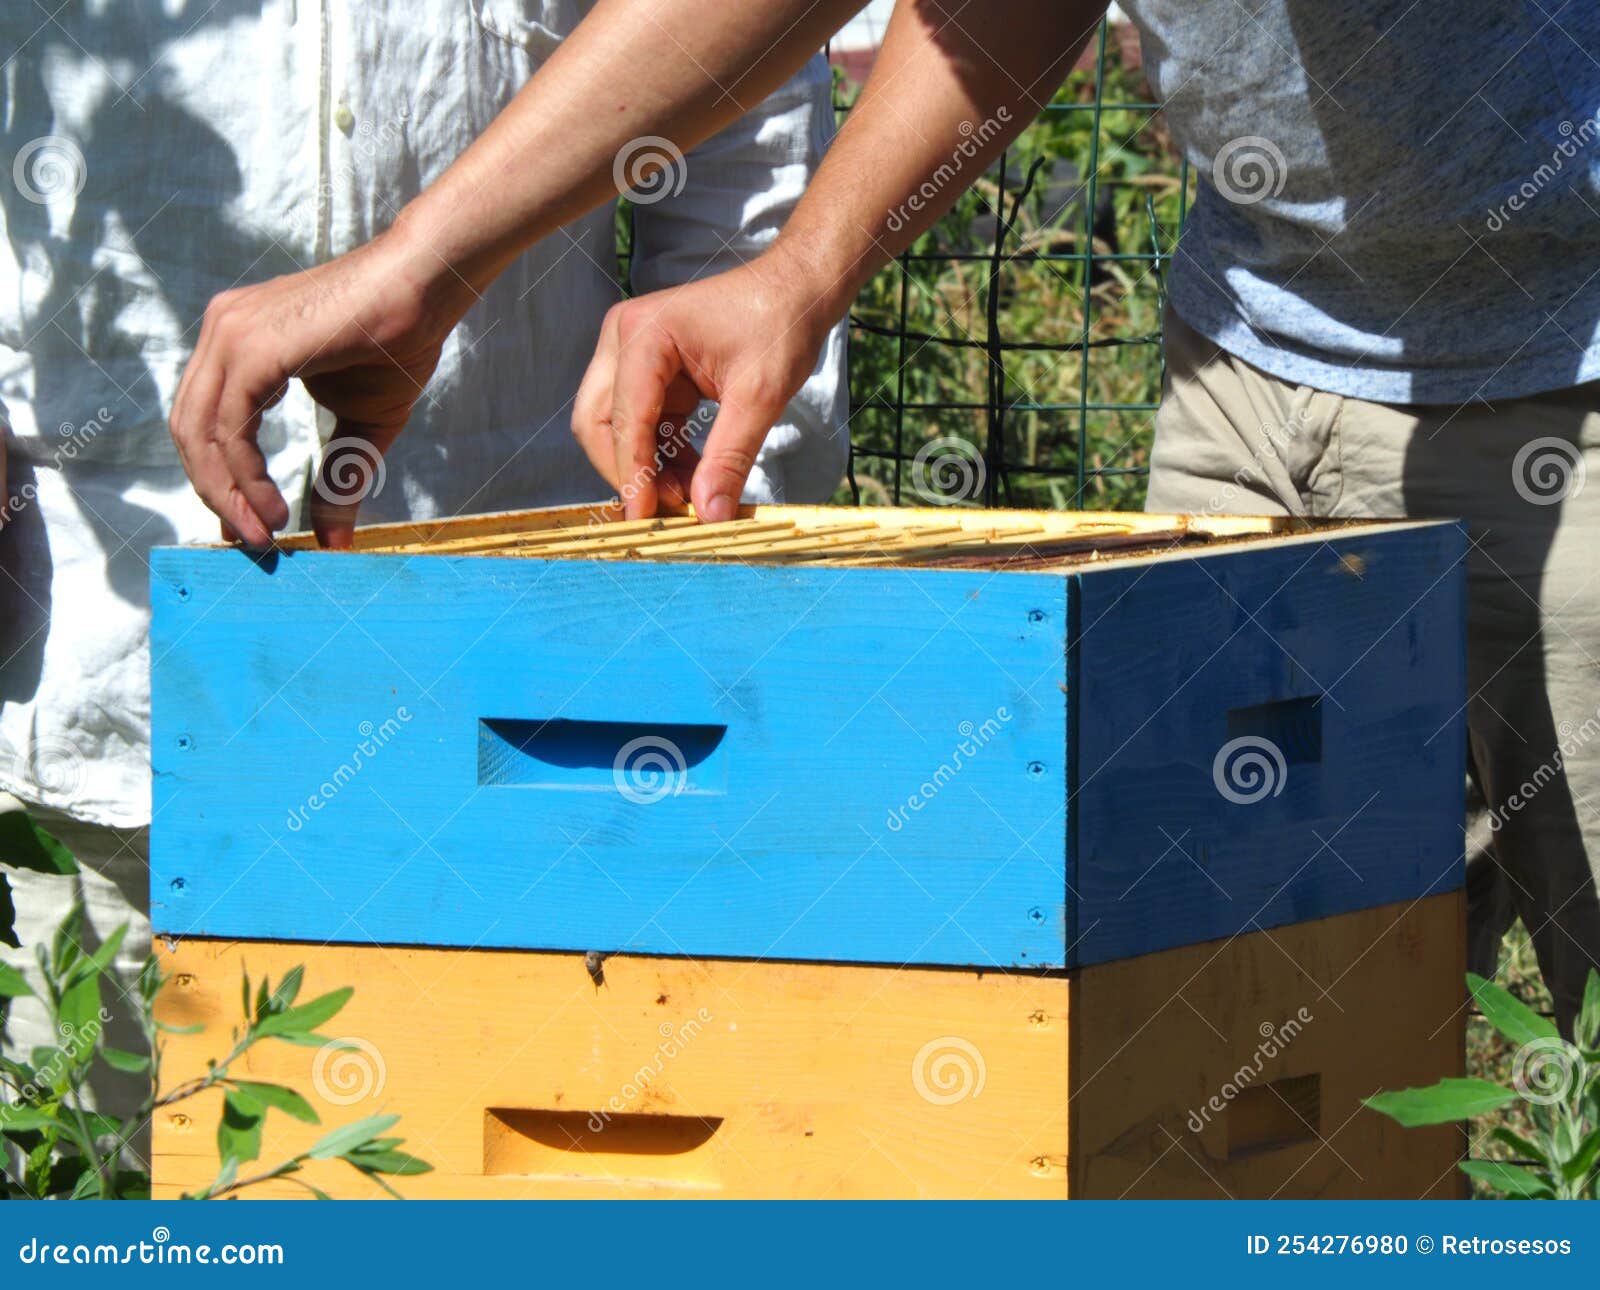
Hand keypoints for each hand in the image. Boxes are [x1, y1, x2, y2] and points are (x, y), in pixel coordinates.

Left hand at [169, 227, 462, 547]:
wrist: (426, 290)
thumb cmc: (399, 343)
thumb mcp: (363, 426)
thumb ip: (339, 478)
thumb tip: (334, 542)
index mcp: (238, 342)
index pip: (205, 421)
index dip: (222, 480)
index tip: (253, 525)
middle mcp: (222, 332)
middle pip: (190, 431)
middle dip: (217, 495)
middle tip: (254, 542)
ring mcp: (230, 333)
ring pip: (200, 433)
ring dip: (227, 494)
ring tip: (264, 532)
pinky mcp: (251, 347)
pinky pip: (229, 427)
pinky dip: (244, 475)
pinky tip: (273, 505)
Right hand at [572, 246, 835, 520]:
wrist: (795, 292)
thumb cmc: (780, 326)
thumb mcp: (760, 396)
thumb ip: (730, 457)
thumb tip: (710, 516)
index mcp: (644, 334)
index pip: (623, 417)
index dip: (632, 472)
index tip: (646, 518)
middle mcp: (624, 338)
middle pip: (598, 422)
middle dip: (628, 471)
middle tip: (667, 511)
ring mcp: (630, 353)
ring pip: (613, 427)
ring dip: (646, 467)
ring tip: (691, 495)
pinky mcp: (647, 371)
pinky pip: (639, 423)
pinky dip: (660, 454)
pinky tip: (693, 476)